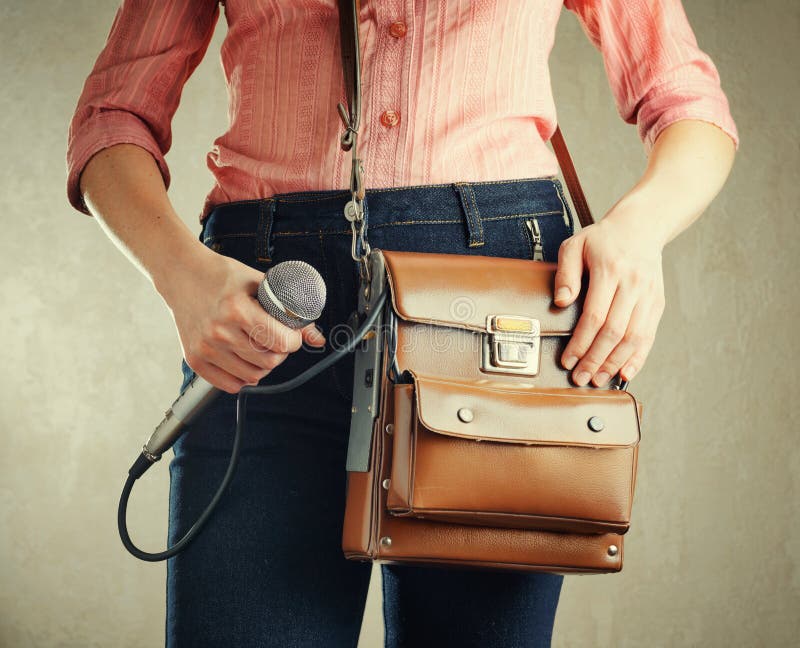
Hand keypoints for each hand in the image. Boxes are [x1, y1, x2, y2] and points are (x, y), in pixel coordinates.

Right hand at [157, 246, 325, 393]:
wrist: (182, 273)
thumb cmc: (222, 276)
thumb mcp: (259, 284)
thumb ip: (290, 310)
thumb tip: (317, 339)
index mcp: (237, 310)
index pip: (280, 342)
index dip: (294, 341)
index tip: (291, 334)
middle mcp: (219, 332)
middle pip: (269, 362)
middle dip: (281, 353)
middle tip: (277, 340)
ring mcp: (205, 348)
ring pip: (252, 376)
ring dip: (264, 366)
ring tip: (261, 348)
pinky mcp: (195, 359)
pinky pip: (229, 385)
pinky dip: (244, 377)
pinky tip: (245, 360)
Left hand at [553, 207, 665, 386]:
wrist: (642, 226)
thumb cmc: (603, 239)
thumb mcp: (575, 245)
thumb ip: (566, 273)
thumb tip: (561, 302)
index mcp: (610, 270)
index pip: (594, 315)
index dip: (581, 342)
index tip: (568, 360)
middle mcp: (633, 284)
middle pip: (614, 331)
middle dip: (595, 359)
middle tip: (580, 378)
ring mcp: (648, 296)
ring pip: (634, 337)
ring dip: (615, 363)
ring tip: (598, 379)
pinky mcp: (657, 304)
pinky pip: (649, 336)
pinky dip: (638, 357)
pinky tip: (625, 372)